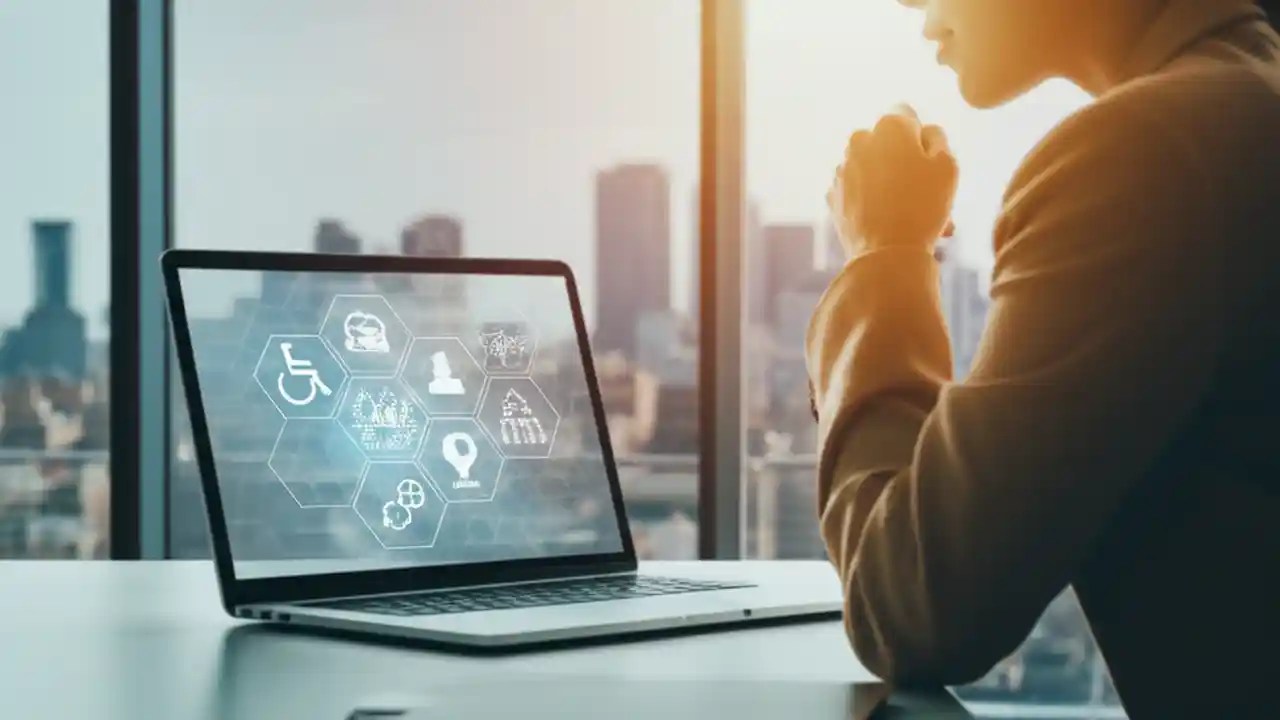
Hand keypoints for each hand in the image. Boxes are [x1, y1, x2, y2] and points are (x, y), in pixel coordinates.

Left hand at [827, 104, 957, 255]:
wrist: (886, 253)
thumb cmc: (923, 205)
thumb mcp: (948, 165)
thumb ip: (937, 137)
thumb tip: (924, 131)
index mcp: (889, 126)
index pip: (906, 114)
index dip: (920, 136)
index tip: (928, 161)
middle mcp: (859, 140)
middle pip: (887, 145)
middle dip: (905, 163)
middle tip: (926, 194)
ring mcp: (841, 168)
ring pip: (873, 169)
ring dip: (891, 185)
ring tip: (913, 215)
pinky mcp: (832, 195)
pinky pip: (857, 190)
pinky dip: (872, 201)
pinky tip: (890, 224)